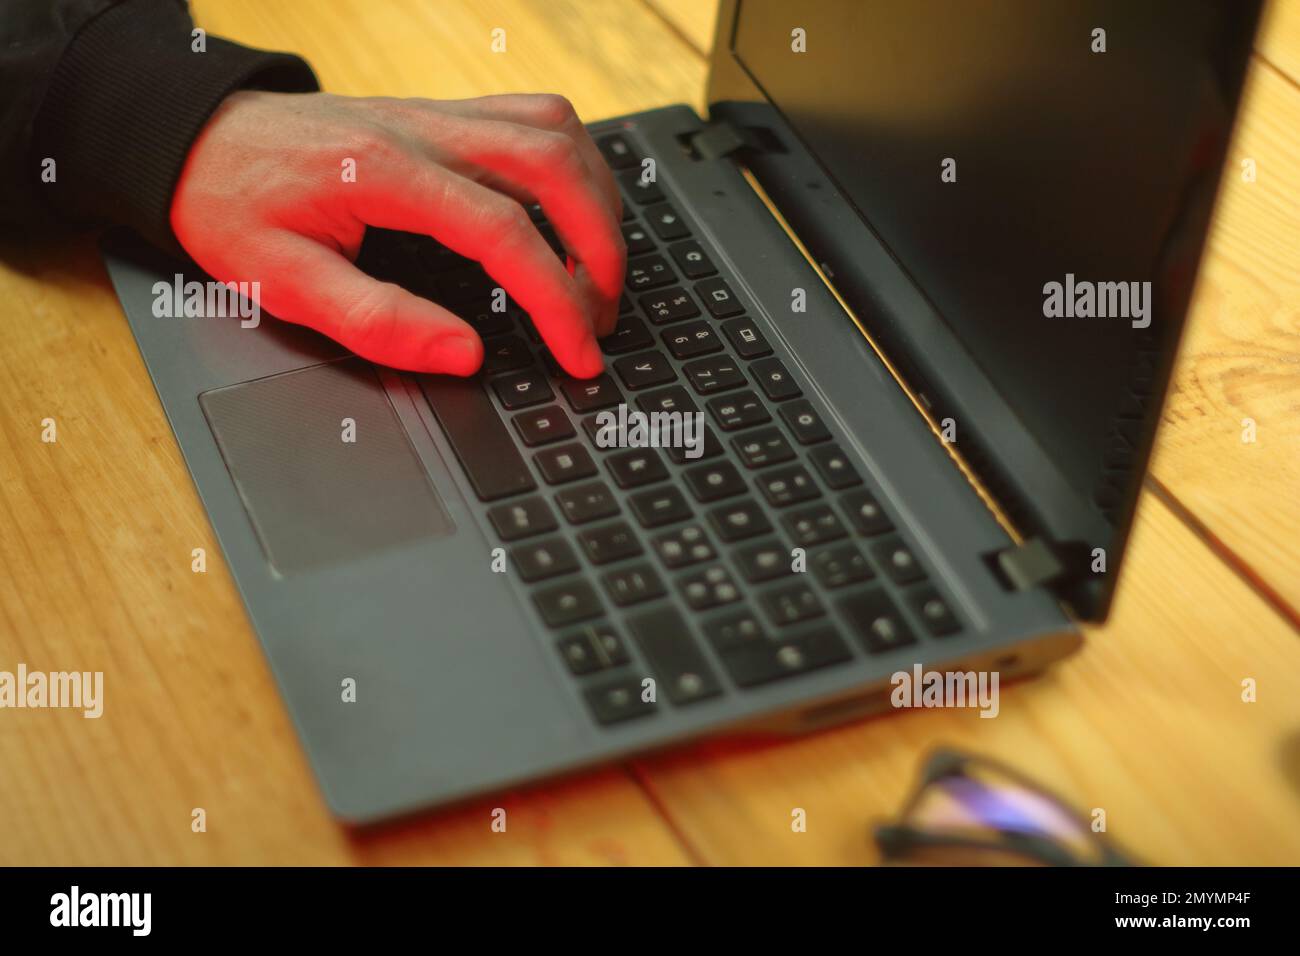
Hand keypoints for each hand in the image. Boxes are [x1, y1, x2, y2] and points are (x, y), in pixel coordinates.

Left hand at [171, 91, 624, 376]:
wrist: (197, 139)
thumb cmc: (234, 207)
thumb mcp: (281, 282)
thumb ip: (376, 322)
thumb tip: (464, 353)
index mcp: (384, 173)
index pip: (504, 233)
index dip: (556, 300)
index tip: (579, 353)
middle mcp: (423, 130)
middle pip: (552, 167)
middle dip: (599, 249)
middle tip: (603, 317)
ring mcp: (437, 114)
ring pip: (555, 132)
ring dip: (596, 201)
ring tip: (600, 270)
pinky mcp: (442, 114)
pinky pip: (533, 117)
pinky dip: (573, 165)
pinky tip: (572, 210)